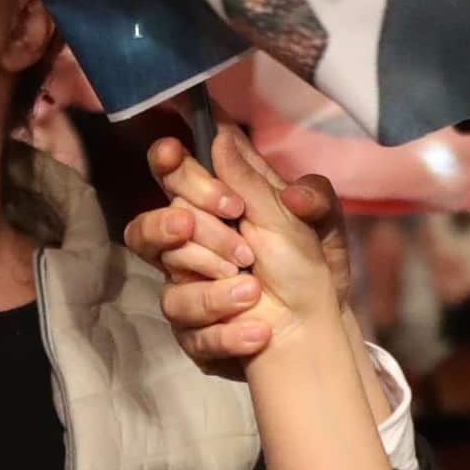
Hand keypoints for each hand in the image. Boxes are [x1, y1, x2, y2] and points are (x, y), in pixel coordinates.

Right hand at [120, 127, 350, 375]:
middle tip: (238, 233)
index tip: (175, 155)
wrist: (317, 328)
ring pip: (168, 276)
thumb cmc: (310, 265)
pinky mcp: (190, 327)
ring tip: (254, 288)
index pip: (172, 171)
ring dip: (213, 283)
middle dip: (198, 224)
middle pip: (152, 222)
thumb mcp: (307, 215)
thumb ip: (265, 181)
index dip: (167, 161)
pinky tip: (257, 329)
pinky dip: (226, 328)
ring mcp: (185, 284)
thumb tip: (224, 140)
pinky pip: (186, 324)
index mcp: (216, 203)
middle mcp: (191, 240)